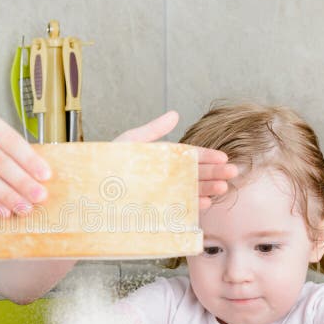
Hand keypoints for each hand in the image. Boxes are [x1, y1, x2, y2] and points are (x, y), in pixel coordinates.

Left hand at [113, 111, 237, 208]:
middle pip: (194, 174)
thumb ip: (153, 130)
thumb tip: (175, 114)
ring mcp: (161, 193)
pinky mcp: (156, 209)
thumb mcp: (131, 141)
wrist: (89, 190)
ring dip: (207, 189)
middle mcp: (164, 176)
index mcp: (161, 158)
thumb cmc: (106, 163)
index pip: (190, 156)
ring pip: (190, 190)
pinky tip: (205, 202)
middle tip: (233, 173)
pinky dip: (192, 205)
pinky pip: (178, 208)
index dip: (207, 157)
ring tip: (223, 188)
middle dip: (214, 173)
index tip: (224, 158)